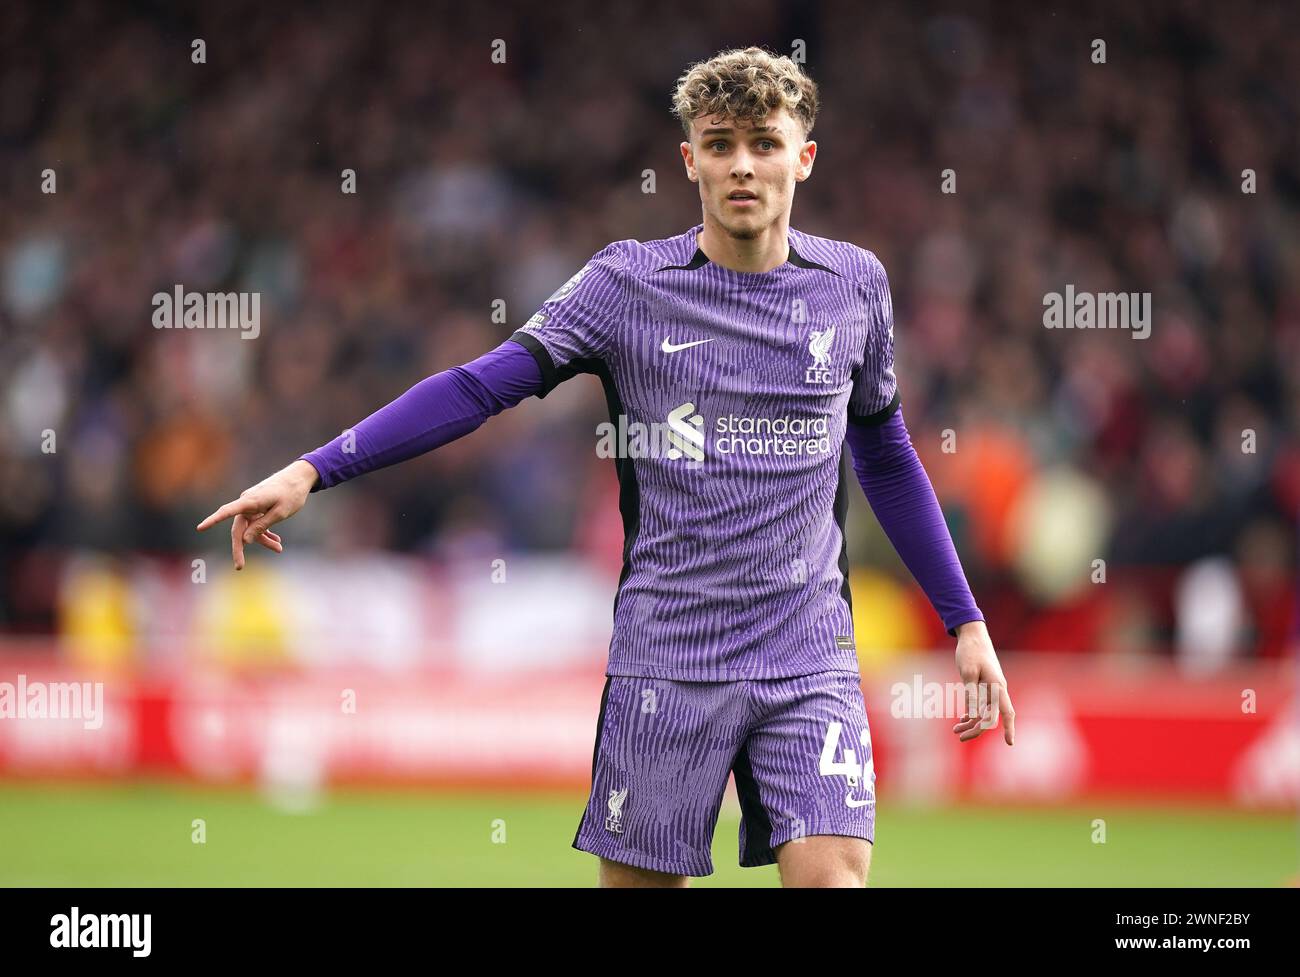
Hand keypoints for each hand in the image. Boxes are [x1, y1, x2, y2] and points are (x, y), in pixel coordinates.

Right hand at [195, 459, 319, 569]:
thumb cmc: (292, 494)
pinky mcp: (258, 506)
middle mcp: (247, 502)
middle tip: (239, 567)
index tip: (200, 528)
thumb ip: (262, 526)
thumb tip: (245, 540)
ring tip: (279, 549)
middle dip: (240, 548)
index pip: (227, 511)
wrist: (300, 477)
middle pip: (239, 528)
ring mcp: (252, 504)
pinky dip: (265, 532)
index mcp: (251, 501)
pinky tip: (276, 541)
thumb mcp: (280, 513)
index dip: (213, 520)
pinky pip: (257, 522)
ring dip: (263, 539)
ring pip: (251, 527)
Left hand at [951, 620, 1014, 744]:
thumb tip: (975, 715)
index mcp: (997, 687)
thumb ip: (972, 694)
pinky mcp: (985, 686)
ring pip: (984, 712)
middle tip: (959, 737)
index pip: (1007, 712)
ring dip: (972, 723)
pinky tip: (962, 720)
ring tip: (956, 731)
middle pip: (991, 716)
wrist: (972, 635)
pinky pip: (981, 705)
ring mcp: (992, 688)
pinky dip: (972, 713)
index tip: (1009, 743)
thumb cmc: (970, 652)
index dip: (1009, 728)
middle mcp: (998, 690)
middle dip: (977, 729)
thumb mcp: (967, 672)